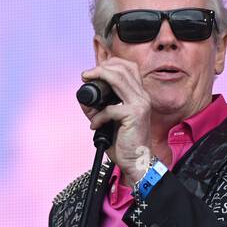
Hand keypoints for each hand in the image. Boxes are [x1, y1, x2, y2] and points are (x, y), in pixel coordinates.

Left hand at [80, 57, 152, 185]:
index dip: (112, 64)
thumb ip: (98, 109)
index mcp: (139, 95)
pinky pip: (109, 109)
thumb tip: (83, 99)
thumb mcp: (110, 121)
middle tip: (86, 75)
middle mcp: (142, 96)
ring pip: (118, 79)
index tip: (94, 71)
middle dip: (101, 68)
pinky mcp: (133, 115)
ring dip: (99, 78)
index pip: (130, 68)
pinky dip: (98, 116)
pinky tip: (95, 125)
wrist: (137, 162)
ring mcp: (140, 104)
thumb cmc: (125, 143)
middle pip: (123, 69)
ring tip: (86, 83)